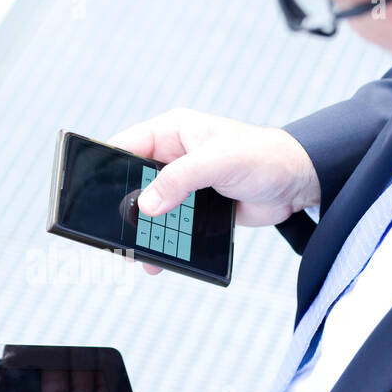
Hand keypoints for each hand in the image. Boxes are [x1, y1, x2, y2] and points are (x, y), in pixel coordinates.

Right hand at [108, 108, 318, 273]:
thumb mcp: (218, 162)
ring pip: (152, 209)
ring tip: (136, 253)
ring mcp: (185, 185)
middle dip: (125, 207)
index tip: (89, 190)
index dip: (107, 167)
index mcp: (172, 131)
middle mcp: (174, 156)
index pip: (127, 145)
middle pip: (134, 183)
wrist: (301, 182)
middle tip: (113, 230)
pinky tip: (160, 259)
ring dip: (145, 230)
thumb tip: (145, 206)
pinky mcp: (198, 209)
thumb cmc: (265, 156)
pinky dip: (166, 243)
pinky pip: (172, 227)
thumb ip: (179, 180)